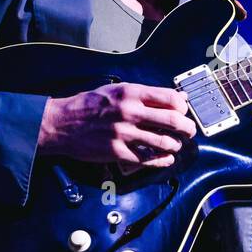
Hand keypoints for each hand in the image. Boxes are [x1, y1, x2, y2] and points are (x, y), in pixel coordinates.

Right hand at [37, 82, 196, 167]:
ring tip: (175, 144)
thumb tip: (177, 97)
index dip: (182, 107)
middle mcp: (129, 112)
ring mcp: (124, 133)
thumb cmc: (89, 105)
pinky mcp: (118, 152)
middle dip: (187, 128)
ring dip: (175, 145)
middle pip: (172, 121)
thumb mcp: (117, 91)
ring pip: (164, 142)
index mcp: (130, 93)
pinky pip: (148, 159)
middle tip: (189, 131)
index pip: (170, 98)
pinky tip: (166, 158)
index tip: (183, 112)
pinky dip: (162, 160)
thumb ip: (146, 95)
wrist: (61, 123)